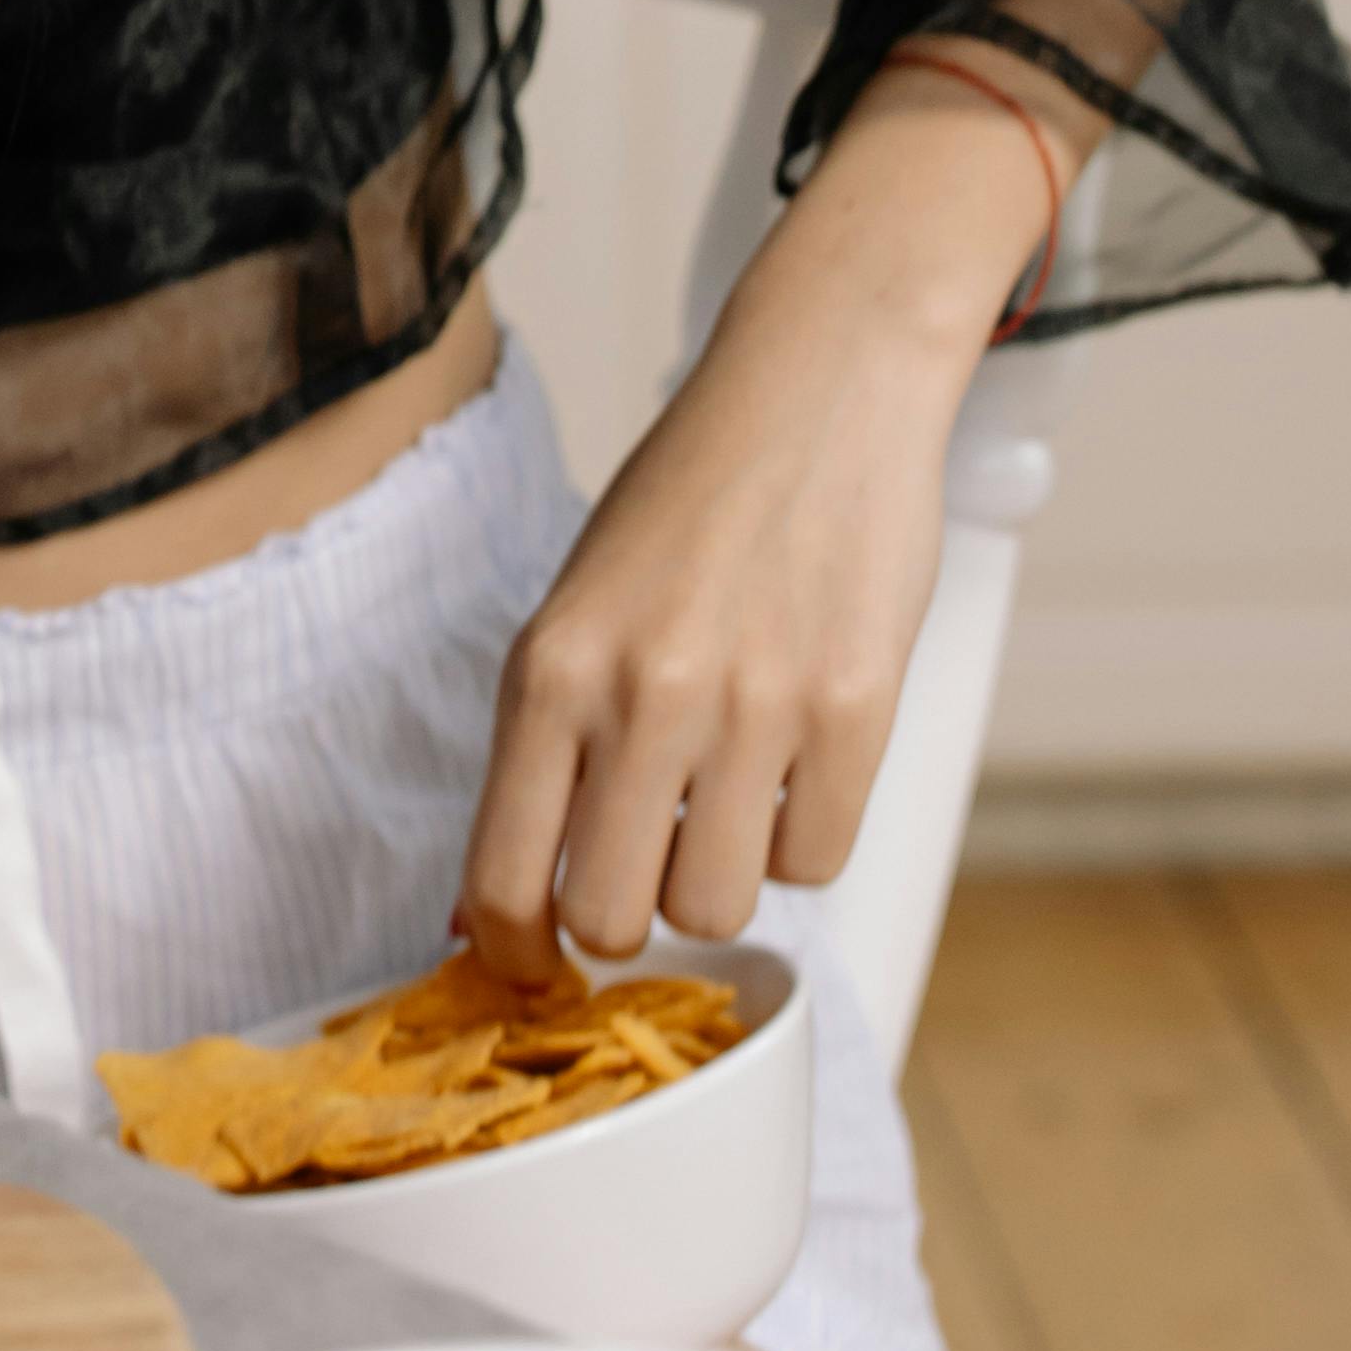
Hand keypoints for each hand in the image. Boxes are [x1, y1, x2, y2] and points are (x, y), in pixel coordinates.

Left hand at [456, 69, 1052, 975]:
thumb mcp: (579, 609)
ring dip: (720, 876)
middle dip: (626, 919)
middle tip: (646, 869)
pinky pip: (816, 860)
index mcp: (550, 666)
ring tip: (728, 797)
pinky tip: (796, 765)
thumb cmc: (690, 502)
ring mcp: (754, 707)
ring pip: (718, 905)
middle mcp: (642, 694)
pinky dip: (803, 838)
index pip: (502, 880)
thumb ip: (544, 746)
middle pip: (612, 919)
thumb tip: (494, 905)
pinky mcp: (856, 711)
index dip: (514, 951)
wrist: (818, 388)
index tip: (536, 962)